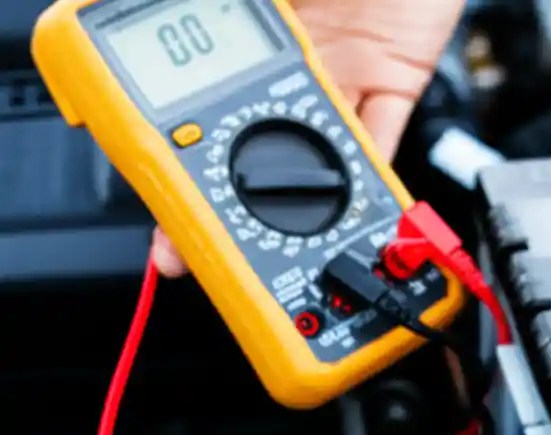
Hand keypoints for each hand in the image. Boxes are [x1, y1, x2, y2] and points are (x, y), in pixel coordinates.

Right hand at [149, 0, 465, 276]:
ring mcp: (341, 74)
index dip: (174, 160)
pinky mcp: (394, 78)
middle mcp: (289, 61)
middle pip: (251, 149)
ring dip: (296, 210)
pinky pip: (380, 140)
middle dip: (227, 210)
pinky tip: (352, 219)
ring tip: (276, 256)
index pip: (195, 106)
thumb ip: (199, 8)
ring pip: (313, 157)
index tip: (159, 204)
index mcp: (240, 30)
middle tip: (207, 255)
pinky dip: (370, 183)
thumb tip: (120, 5)